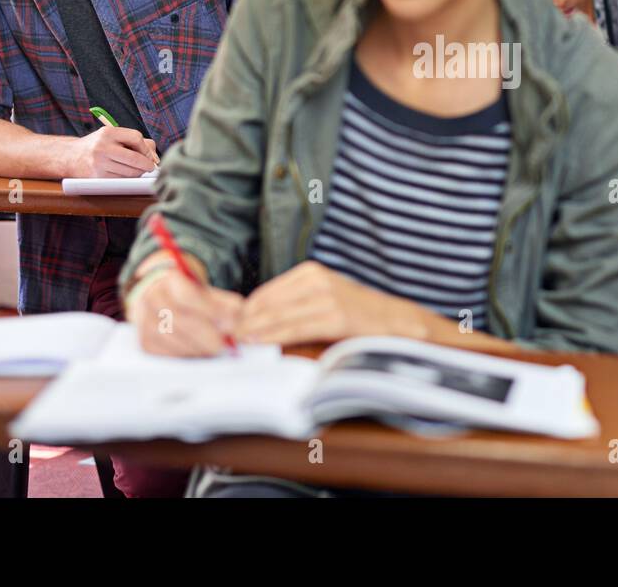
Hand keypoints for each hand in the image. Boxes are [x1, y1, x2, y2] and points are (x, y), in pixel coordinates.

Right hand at [69, 125, 158, 176]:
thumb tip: (154, 157)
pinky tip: (125, 174)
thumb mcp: (112, 136)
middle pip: (135, 158)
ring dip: (138, 173)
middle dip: (147, 164)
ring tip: (136, 170)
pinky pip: (121, 180)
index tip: (149, 155)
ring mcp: (99, 163)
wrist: (70, 157)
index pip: (136, 138)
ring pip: (130, 172)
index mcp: (108, 132)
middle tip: (150, 167)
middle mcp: (102, 147)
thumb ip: (135, 141)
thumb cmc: (98, 146)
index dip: (146, 148)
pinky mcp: (98, 177)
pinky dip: (127, 179)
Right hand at [125, 260, 245, 356]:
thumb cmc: (190, 296)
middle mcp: (151, 299)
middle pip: (179, 320)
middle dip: (206, 336)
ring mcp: (144, 321)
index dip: (211, 311)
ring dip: (197, 348)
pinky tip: (200, 355)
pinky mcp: (144, 342)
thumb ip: (224, 303)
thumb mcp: (208, 292)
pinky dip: (184, 356)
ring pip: (171, 339)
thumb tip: (238, 319)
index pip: (187, 296)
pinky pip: (164, 353)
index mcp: (168, 279)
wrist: (163, 299)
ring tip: (217, 351)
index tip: (231, 324)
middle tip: (226, 346)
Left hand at [236, 260, 431, 345]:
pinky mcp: (336, 316)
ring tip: (231, 344)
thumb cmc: (357, 319)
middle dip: (241, 322)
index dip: (241, 312)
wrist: (399, 323)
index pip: (263, 294)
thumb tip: (251, 326)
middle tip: (218, 338)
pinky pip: (294, 327)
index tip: (222, 328)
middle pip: (265, 303)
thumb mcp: (322, 304)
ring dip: (251, 331)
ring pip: (276, 315)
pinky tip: (257, 344)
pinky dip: (272, 336)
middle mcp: (316, 279)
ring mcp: (326, 296)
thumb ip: (291, 310)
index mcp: (310, 273)